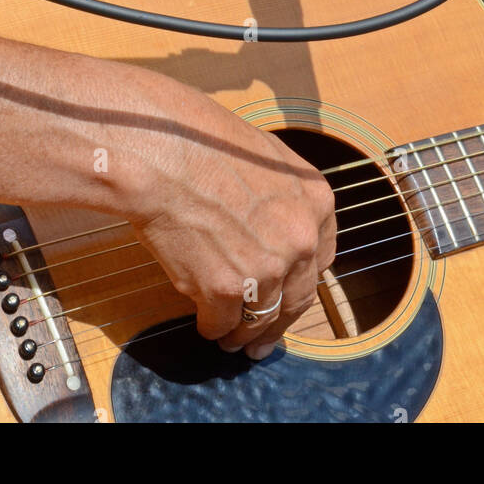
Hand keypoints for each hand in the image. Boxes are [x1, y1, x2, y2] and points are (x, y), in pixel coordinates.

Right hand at [102, 69, 336, 359]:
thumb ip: (283, 196)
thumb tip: (273, 224)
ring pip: (260, 318)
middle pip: (297, 298)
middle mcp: (299, 240)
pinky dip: (212, 327)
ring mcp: (266, 268)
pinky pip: (221, 322)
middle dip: (277, 323)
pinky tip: (204, 323)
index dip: (300, 281)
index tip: (288, 295)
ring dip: (244, 334)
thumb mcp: (267, 157)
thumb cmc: (203, 142)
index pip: (320, 260)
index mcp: (315, 202)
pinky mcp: (225, 291)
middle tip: (262, 340)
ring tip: (231, 340)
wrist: (162, 154)